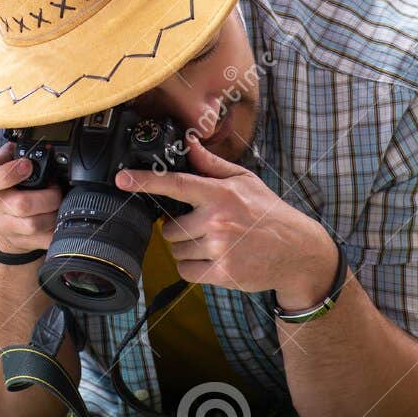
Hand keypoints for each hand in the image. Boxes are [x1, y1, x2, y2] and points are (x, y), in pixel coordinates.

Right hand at [0, 142, 63, 259]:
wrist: (5, 222)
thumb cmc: (9, 186)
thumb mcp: (5, 162)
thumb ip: (15, 151)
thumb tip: (37, 146)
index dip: (9, 173)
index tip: (27, 166)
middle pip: (21, 204)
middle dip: (47, 195)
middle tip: (56, 189)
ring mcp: (4, 227)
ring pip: (34, 224)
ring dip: (54, 212)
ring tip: (58, 204)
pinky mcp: (20, 242)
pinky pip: (44, 238)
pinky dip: (57, 229)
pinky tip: (57, 218)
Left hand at [115, 137, 337, 305]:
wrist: (295, 252)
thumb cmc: (268, 214)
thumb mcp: (245, 182)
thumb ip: (212, 165)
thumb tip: (190, 144)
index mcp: (220, 194)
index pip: (176, 183)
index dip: (145, 181)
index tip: (122, 179)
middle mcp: (217, 220)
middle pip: (169, 227)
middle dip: (179, 228)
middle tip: (202, 227)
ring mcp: (218, 248)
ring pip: (176, 250)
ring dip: (187, 249)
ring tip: (213, 244)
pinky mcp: (221, 273)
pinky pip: (186, 271)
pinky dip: (193, 268)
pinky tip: (213, 260)